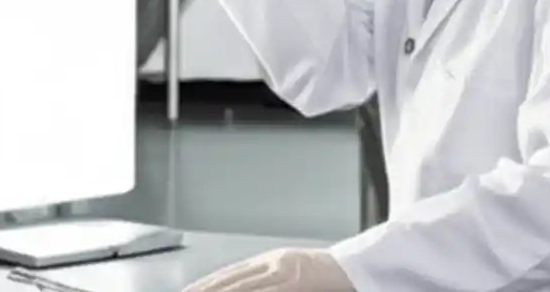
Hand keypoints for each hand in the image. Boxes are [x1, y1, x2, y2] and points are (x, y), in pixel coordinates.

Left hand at [182, 248, 353, 291]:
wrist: (361, 268)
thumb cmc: (330, 277)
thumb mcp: (293, 274)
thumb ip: (268, 280)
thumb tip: (240, 285)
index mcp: (271, 261)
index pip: (229, 274)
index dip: (206, 283)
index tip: (188, 291)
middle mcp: (273, 264)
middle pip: (231, 280)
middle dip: (206, 289)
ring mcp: (284, 272)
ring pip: (243, 286)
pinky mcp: (295, 282)